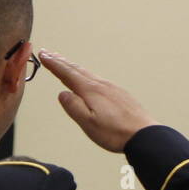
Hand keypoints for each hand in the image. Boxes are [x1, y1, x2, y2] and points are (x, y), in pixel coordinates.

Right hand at [38, 51, 155, 151]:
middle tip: (49, 54)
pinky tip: (90, 80)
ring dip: (74, 67)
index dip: (54, 64)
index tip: (43, 55)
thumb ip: (73, 107)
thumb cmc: (116, 133)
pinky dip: (88, 75)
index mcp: (91, 91)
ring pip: (89, 74)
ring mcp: (113, 89)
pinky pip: (99, 80)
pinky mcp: (121, 95)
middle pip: (77, 70)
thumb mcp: (88, 123)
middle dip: (61, 61)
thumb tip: (62, 94)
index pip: (67, 74)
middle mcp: (102, 85)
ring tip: (66, 63)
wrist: (145, 136)